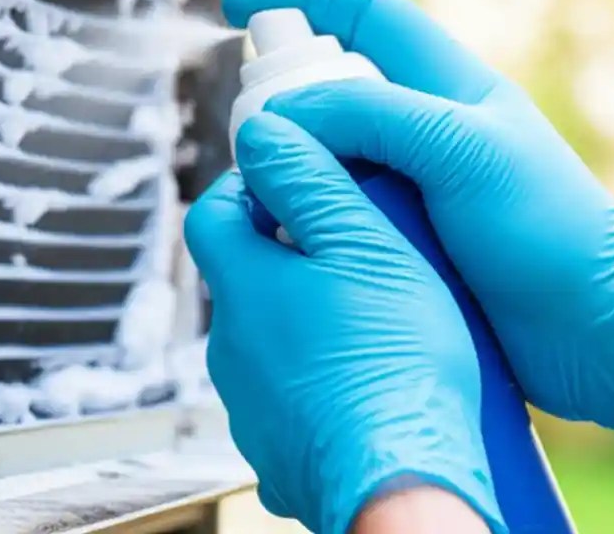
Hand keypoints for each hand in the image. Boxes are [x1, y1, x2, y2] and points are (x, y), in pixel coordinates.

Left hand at [184, 113, 504, 533]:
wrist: (402, 481)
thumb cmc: (395, 364)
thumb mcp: (365, 246)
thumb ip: (309, 182)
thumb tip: (262, 131)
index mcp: (246, 288)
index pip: (211, 213)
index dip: (248, 187)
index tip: (296, 184)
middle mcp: (231, 349)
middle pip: (244, 279)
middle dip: (290, 256)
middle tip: (355, 251)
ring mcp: (248, 407)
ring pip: (269, 341)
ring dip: (307, 322)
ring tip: (373, 323)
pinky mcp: (274, 451)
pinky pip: (288, 400)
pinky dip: (318, 383)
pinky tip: (368, 384)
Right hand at [223, 0, 613, 461]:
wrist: (596, 329)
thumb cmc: (549, 232)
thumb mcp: (462, 152)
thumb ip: (374, 115)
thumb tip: (286, 111)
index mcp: (447, 86)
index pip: (363, 12)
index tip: (237, 11)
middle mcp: (425, 129)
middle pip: (331, 86)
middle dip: (280, 98)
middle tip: (249, 141)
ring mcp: (415, 187)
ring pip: (328, 155)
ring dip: (291, 167)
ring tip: (264, 197)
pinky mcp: (407, 241)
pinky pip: (340, 212)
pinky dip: (309, 217)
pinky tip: (292, 240)